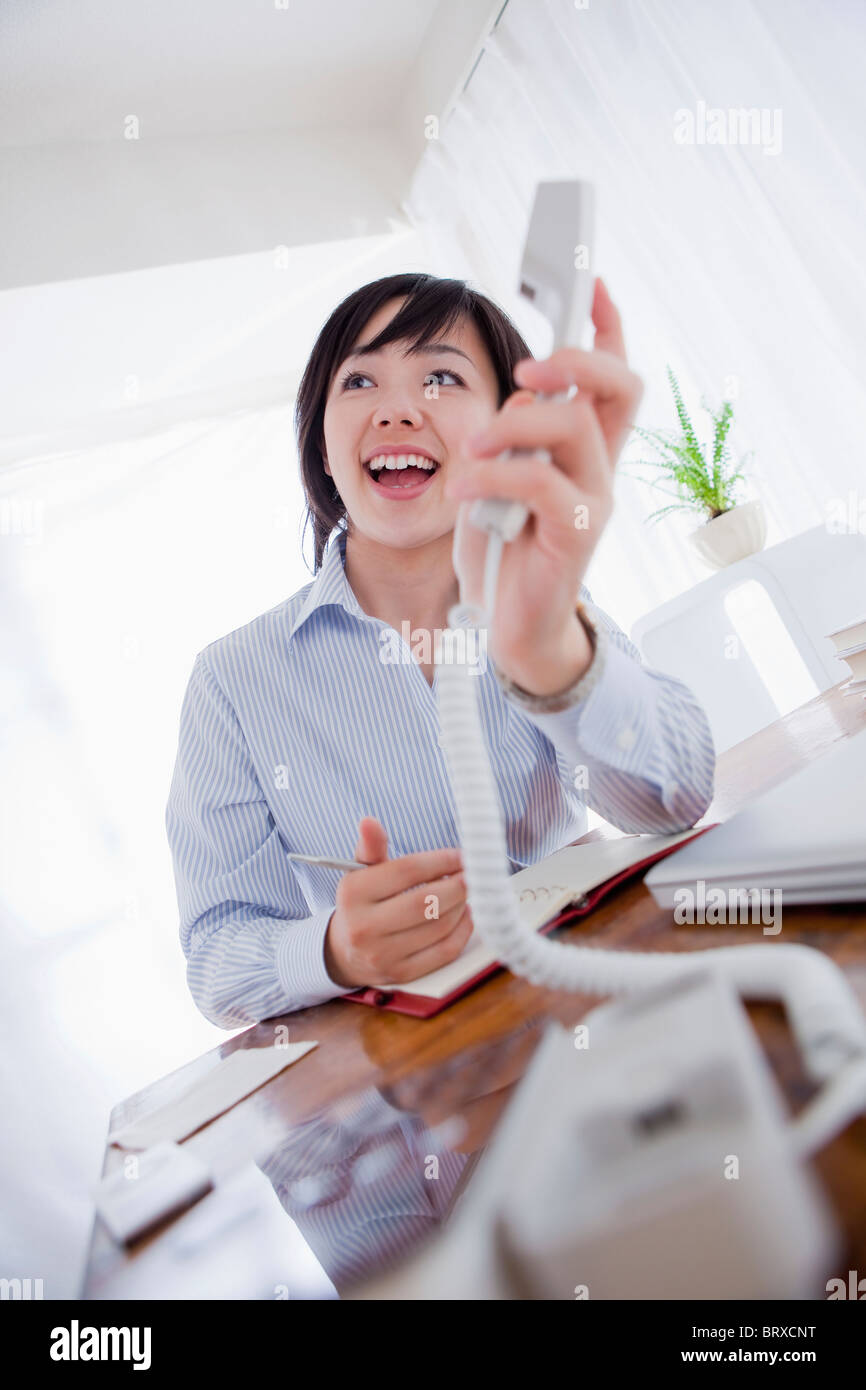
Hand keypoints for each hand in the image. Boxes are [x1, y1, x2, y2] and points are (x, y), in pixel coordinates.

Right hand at [323, 817, 473, 988]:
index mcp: (353, 893)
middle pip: (426, 902)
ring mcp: (383, 954)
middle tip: (473, 874)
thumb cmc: (362, 905)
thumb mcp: (361, 873)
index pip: (406, 871)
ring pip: (439, 927)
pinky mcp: (402, 975)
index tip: (461, 855)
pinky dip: (463, 931)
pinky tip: (466, 915)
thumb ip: (371, 847)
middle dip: (458, 885)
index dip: (441, 860)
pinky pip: (444, 951)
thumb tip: (369, 821)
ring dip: (463, 906)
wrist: (344, 953)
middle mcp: (364, 926)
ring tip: (469, 892)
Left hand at [445, 278, 642, 696]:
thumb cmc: (502, 553)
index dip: (607, 326)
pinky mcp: (578, 531)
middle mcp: (598, 467)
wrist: (507, 630)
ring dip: (512, 426)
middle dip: (576, 358)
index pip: (612, 376)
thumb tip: (518, 400)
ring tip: (471, 450)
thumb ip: (507, 439)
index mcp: (581, 450)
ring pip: (574, 426)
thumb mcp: (494, 480)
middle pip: (619, 386)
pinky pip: (541, 482)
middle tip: (525, 370)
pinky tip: (464, 492)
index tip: (592, 283)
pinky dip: (492, 477)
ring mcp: (594, 498)